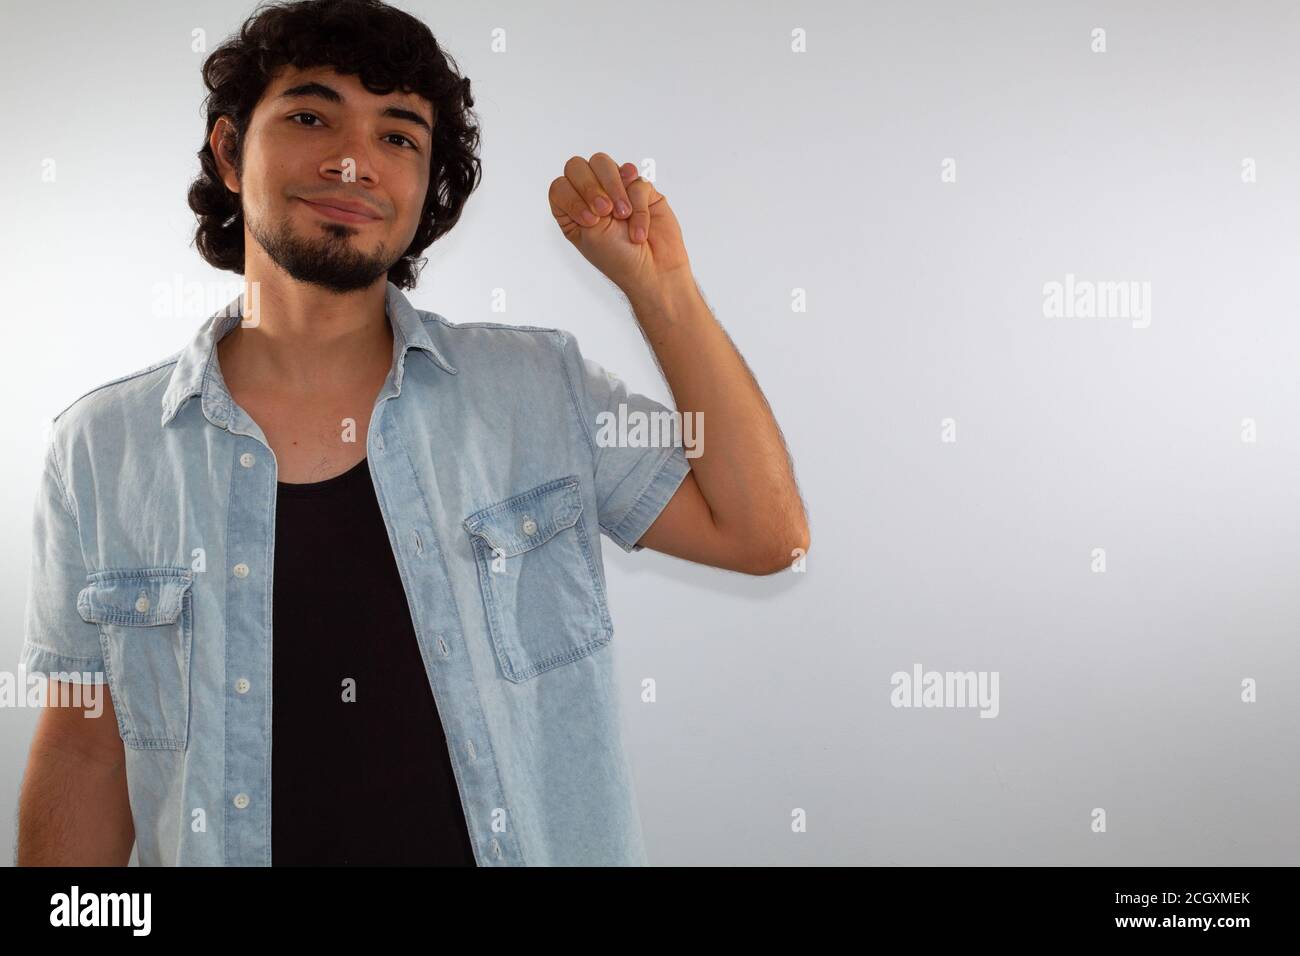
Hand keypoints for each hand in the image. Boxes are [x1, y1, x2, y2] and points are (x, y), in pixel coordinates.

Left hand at [548, 152, 690, 298]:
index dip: (573, 197)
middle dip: (591, 187)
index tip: (591, 220)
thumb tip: (596, 167)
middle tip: (605, 212)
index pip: (560, 185)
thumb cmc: (617, 258)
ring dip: (613, 188)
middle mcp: (591, 195)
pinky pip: (636, 181)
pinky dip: (638, 207)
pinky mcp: (641, 190)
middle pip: (578, 166)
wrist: (652, 271)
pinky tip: (640, 229)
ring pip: (603, 163)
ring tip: (623, 215)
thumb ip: (580, 198)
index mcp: (572, 208)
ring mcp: (616, 189)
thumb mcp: (585, 232)